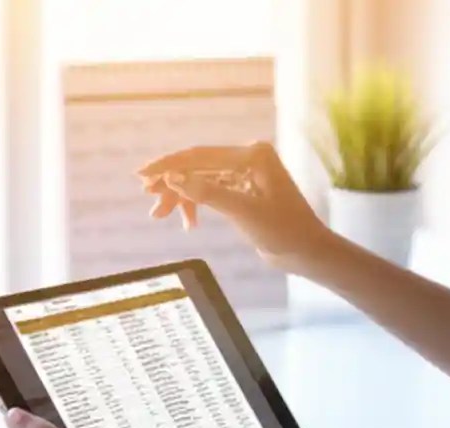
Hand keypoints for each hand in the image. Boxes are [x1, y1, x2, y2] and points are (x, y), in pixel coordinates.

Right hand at [137, 142, 340, 274]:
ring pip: (201, 180)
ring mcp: (245, 173)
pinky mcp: (243, 190)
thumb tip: (172, 178)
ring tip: (158, 215)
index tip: (142, 176)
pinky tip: (188, 224)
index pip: (201, 156)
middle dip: (172, 183)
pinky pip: (211, 191)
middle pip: (198, 165)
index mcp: (252, 154)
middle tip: (148, 198)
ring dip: (181, 197)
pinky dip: (196, 205)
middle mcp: (248, 157)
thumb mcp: (243, 212)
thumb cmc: (284, 230)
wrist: (307, 252)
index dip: (169, 165)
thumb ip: (207, 193)